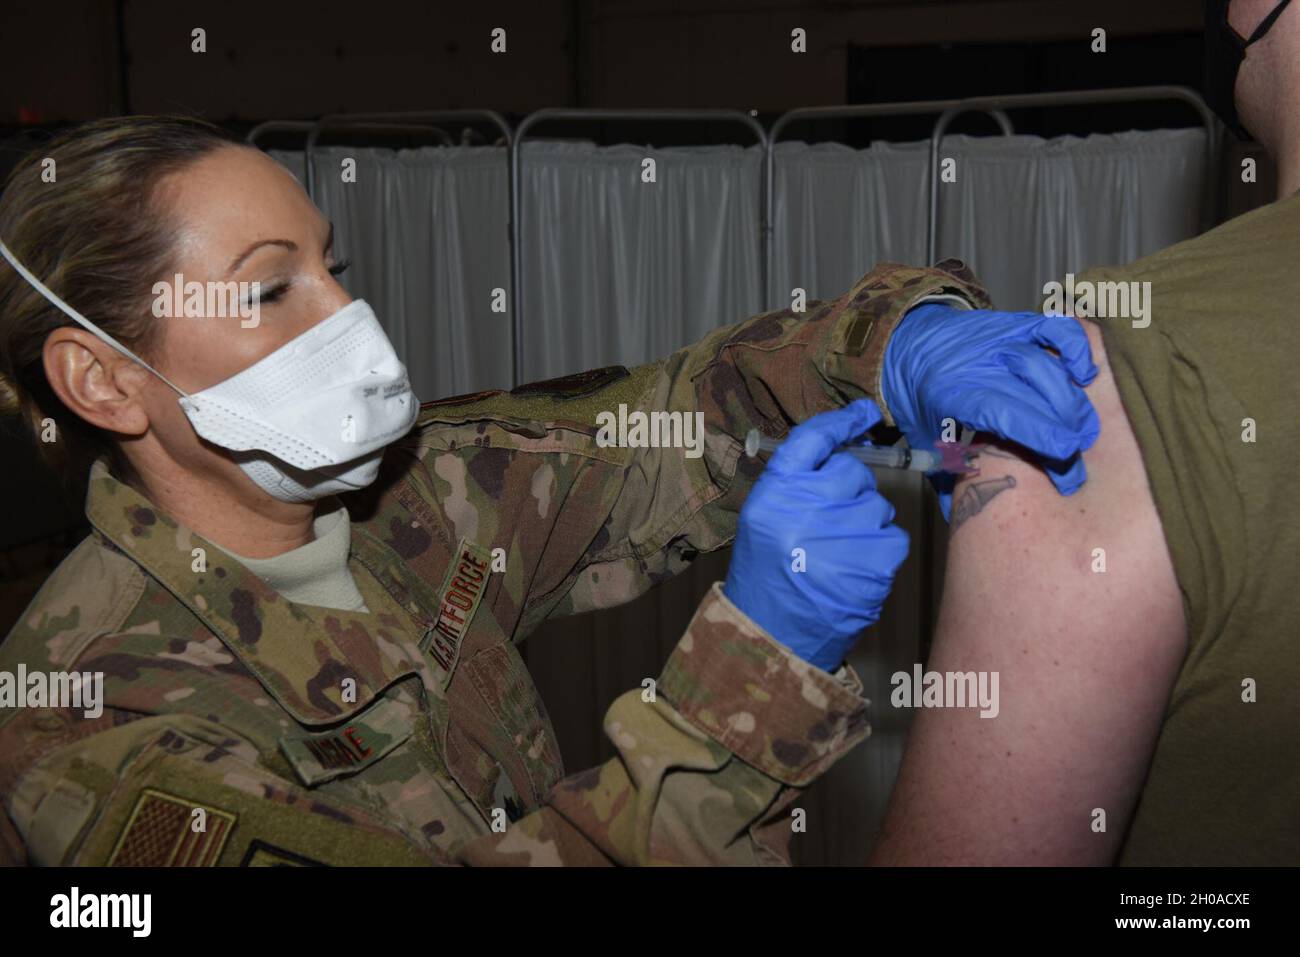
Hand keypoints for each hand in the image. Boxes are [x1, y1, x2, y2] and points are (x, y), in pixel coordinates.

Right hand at [723, 399, 908, 671]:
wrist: (772, 635)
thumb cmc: (768, 573)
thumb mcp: (765, 519)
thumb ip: (798, 484)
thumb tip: (844, 446)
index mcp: (774, 493)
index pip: (811, 440)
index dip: (840, 423)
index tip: (864, 412)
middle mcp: (807, 507)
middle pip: (852, 473)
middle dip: (851, 492)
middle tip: (832, 524)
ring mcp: (843, 534)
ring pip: (878, 506)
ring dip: (867, 525)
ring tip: (838, 554)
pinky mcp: (875, 562)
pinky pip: (895, 537)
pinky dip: (882, 551)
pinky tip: (856, 570)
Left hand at [883, 302, 1100, 519]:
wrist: (910, 344)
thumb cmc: (923, 402)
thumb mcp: (925, 438)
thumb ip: (947, 477)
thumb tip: (969, 521)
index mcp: (951, 393)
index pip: (1001, 409)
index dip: (1037, 430)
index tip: (1066, 453)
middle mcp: (978, 361)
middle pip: (1033, 390)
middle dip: (1064, 426)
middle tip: (1076, 459)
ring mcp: (999, 338)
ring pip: (1047, 363)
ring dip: (1072, 399)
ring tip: (1084, 430)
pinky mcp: (1017, 323)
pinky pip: (1054, 327)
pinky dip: (1076, 348)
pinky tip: (1084, 375)